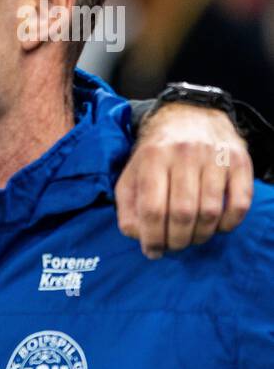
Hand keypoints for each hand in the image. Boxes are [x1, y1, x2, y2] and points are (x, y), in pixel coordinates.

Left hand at [115, 103, 253, 257]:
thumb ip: (128, 206)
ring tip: (191, 239)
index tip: (152, 252)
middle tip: (173, 247)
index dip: (152, 237)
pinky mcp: (240, 160)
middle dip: (176, 240)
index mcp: (152, 157)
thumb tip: (137, 236)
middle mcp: (185, 154)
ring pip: (211, 211)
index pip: (152, 208)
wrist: (189, 116)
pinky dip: (229, 223)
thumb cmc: (155, 154)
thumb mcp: (131, 174)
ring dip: (200, 235)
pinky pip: (240, 202)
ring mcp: (215, 156)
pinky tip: (217, 227)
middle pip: (182, 213)